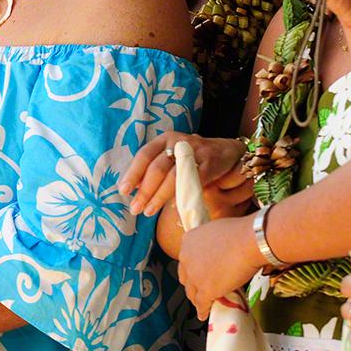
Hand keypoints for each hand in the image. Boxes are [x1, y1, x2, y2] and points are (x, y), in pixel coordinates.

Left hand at [118, 132, 248, 216]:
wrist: (227, 151)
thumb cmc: (193, 158)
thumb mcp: (171, 158)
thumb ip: (154, 170)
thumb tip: (136, 188)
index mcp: (164, 139)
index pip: (144, 155)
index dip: (132, 173)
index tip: (123, 191)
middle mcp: (176, 142)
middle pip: (156, 168)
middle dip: (144, 191)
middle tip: (135, 208)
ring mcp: (194, 151)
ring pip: (172, 176)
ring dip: (158, 196)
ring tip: (148, 211)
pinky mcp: (209, 163)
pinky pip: (191, 182)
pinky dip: (180, 196)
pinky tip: (173, 207)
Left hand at [177, 215, 263, 319]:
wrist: (249, 241)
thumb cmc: (239, 233)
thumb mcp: (215, 231)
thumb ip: (208, 243)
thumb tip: (215, 251)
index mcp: (187, 241)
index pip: (186, 259)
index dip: (192, 268)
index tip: (199, 272)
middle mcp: (186, 258)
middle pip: (186, 276)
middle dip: (192, 283)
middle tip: (200, 288)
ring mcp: (195, 276)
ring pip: (192, 292)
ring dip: (196, 298)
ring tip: (202, 303)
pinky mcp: (205, 290)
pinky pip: (201, 304)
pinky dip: (203, 310)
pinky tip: (204, 314)